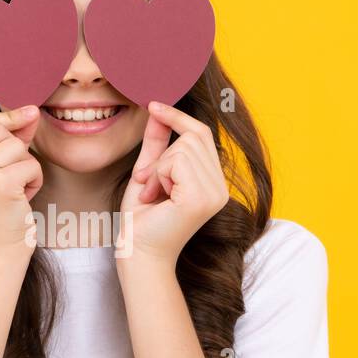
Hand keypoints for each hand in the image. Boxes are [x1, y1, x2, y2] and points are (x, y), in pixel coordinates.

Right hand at [0, 105, 41, 265]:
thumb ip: (6, 139)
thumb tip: (29, 110)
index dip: (6, 119)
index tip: (28, 117)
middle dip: (15, 147)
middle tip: (12, 176)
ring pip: (16, 146)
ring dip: (26, 167)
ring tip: (15, 191)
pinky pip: (30, 164)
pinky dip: (34, 180)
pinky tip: (22, 199)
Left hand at [118, 101, 228, 267]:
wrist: (137, 253)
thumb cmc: (141, 219)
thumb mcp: (149, 172)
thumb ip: (157, 143)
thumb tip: (157, 108)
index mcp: (213, 182)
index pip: (202, 133)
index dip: (178, 116)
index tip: (152, 104)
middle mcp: (220, 188)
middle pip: (192, 136)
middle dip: (162, 156)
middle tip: (147, 184)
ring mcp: (214, 193)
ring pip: (183, 147)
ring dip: (158, 169)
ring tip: (152, 195)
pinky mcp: (201, 198)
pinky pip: (177, 161)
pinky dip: (158, 175)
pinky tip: (154, 199)